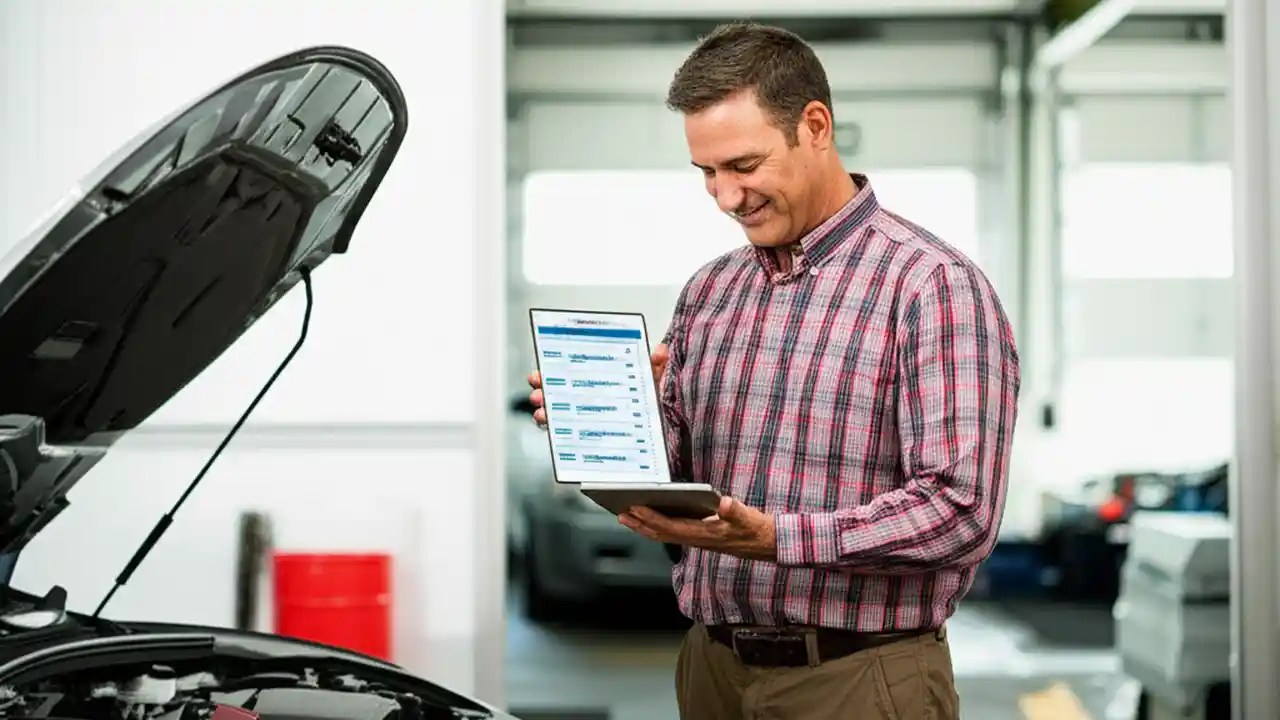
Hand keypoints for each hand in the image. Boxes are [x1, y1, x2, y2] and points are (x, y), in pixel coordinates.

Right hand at [528, 342, 670, 426]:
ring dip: (546, 410)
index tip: (541, 372)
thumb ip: (654, 366)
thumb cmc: (648, 405)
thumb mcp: (650, 383)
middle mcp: (587, 396)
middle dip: (543, 390)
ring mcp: (584, 415)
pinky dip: (555, 429)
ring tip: (542, 412)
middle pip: (557, 390)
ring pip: (556, 410)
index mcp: (598, 379)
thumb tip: (661, 350)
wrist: (654, 434)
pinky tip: (550, 426)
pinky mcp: (586, 433)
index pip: (570, 371)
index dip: (552, 370)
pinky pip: (565, 431)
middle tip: (539, 392)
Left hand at [618, 495, 776, 561]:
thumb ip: (737, 512)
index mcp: (706, 534)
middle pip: (662, 534)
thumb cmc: (758, 531)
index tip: (635, 509)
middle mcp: (698, 539)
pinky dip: (659, 526)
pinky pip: (674, 532)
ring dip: (645, 527)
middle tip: (621, 514)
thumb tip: (726, 503)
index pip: (672, 527)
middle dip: (640, 525)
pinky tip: (652, 519)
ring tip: (628, 517)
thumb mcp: (750, 519)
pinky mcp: (702, 536)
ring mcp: (699, 539)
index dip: (652, 519)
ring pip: (666, 534)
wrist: (769, 545)